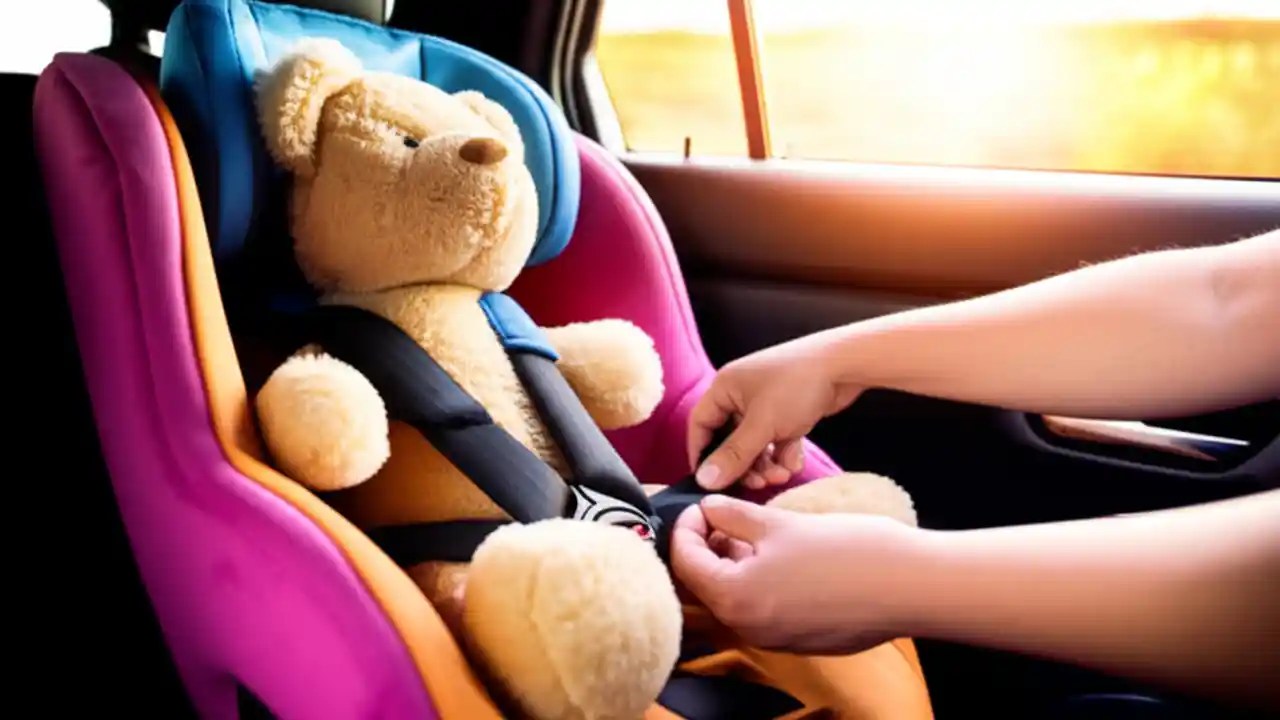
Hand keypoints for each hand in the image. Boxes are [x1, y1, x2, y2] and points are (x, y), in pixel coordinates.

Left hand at [670, 495, 918, 654]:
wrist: (908, 585)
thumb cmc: (844, 551)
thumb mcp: (779, 523)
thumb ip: (733, 516)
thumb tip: (708, 509)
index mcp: (735, 598)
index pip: (685, 563)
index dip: (687, 528)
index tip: (702, 506)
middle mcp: (748, 628)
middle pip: (706, 585)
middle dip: (709, 547)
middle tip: (724, 515)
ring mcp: (774, 638)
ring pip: (736, 598)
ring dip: (734, 564)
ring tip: (754, 531)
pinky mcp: (799, 639)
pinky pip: (763, 610)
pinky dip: (759, 582)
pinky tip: (781, 557)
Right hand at [688, 336, 862, 489]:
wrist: (845, 365)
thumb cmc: (797, 385)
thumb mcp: (762, 425)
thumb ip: (733, 455)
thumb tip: (704, 481)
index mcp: (725, 388)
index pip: (700, 424)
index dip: (701, 453)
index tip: (710, 481)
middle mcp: (741, 394)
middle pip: (730, 439)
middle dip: (744, 464)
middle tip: (757, 482)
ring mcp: (766, 402)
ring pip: (756, 444)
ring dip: (766, 464)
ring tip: (782, 474)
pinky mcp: (788, 411)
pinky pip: (777, 440)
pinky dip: (784, 453)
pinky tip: (796, 462)